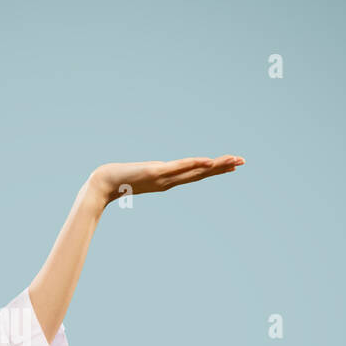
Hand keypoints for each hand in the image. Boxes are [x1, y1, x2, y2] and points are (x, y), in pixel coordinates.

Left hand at [89, 154, 243, 203]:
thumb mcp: (137, 175)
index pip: (196, 174)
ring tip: (233, 161)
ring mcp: (164, 178)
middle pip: (201, 173)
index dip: (215, 170)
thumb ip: (146, 174)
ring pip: (195, 171)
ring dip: (215, 166)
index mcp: (168, 181)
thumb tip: (152, 171)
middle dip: (223, 168)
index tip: (232, 166)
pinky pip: (179, 168)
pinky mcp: (156, 172)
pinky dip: (194, 165)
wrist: (102, 184)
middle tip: (243, 162)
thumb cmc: (117, 180)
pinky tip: (208, 162)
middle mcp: (169, 181)